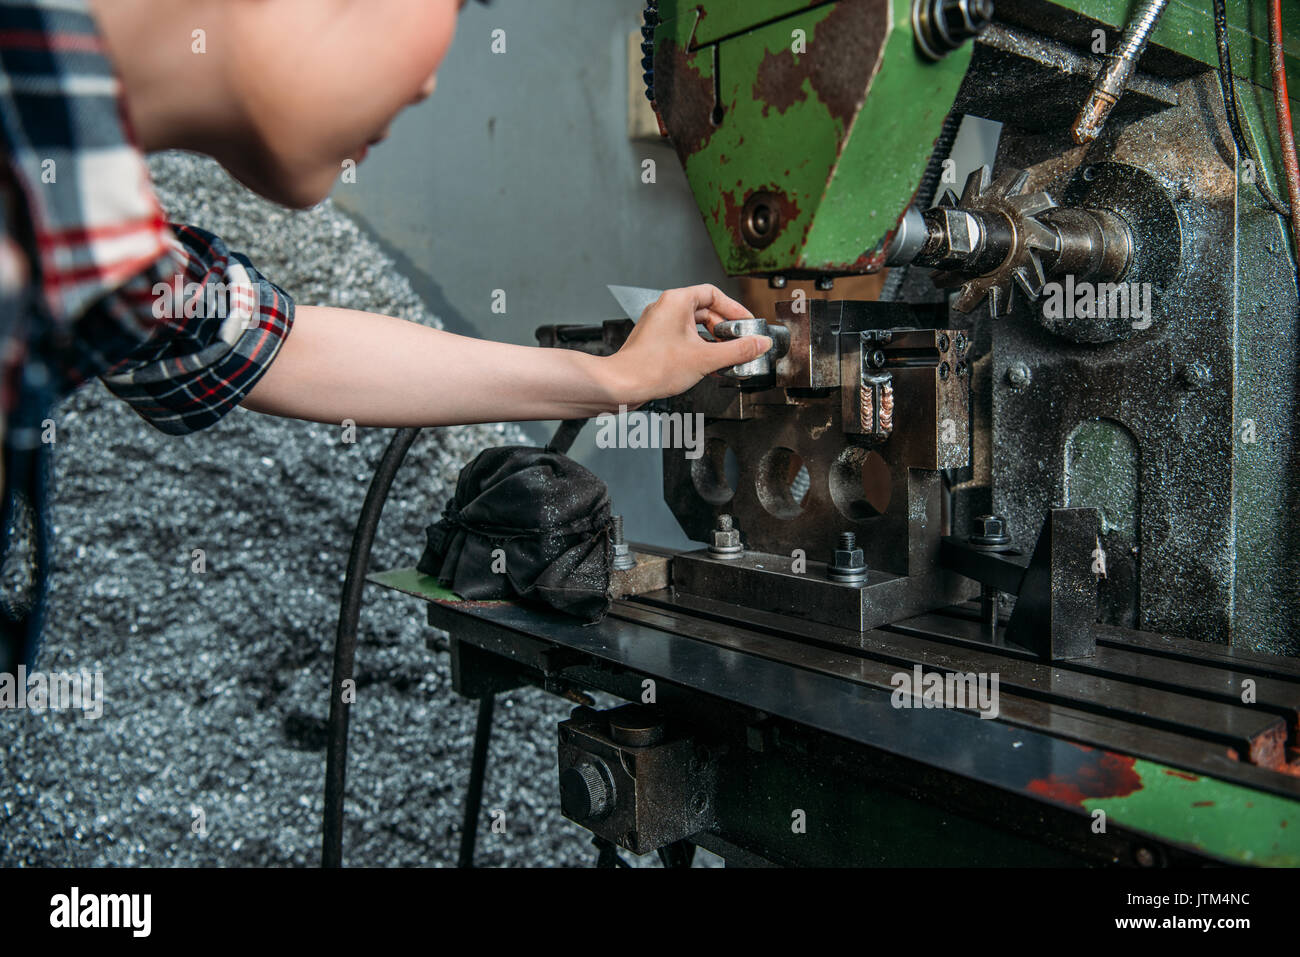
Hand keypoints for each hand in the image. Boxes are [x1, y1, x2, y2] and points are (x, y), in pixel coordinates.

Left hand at [607, 284, 771, 405]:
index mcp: (677, 301)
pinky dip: (699, 349)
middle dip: (725, 329)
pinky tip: (709, 366)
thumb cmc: (652, 367)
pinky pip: (684, 339)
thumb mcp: (706, 359)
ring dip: (713, 342)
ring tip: (726, 357)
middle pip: (706, 311)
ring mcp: (659, 325)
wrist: (623, 385)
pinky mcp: (656, 341)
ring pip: (695, 327)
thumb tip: (759, 343)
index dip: (734, 308)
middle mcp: (666, 308)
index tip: (746, 323)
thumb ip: (738, 350)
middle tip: (739, 343)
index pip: (714, 294)